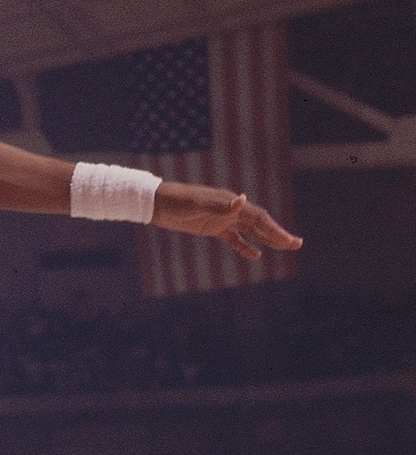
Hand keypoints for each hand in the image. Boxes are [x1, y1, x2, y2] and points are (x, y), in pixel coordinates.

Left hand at [153, 182, 301, 259]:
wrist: (157, 203)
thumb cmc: (177, 201)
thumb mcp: (197, 204)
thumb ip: (220, 205)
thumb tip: (243, 199)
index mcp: (231, 203)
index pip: (259, 218)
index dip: (275, 229)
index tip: (289, 241)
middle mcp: (230, 210)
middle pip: (260, 225)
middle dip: (278, 235)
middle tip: (296, 245)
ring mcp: (222, 219)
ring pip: (250, 232)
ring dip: (266, 240)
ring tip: (284, 248)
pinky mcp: (212, 228)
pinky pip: (233, 238)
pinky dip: (245, 246)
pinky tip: (255, 255)